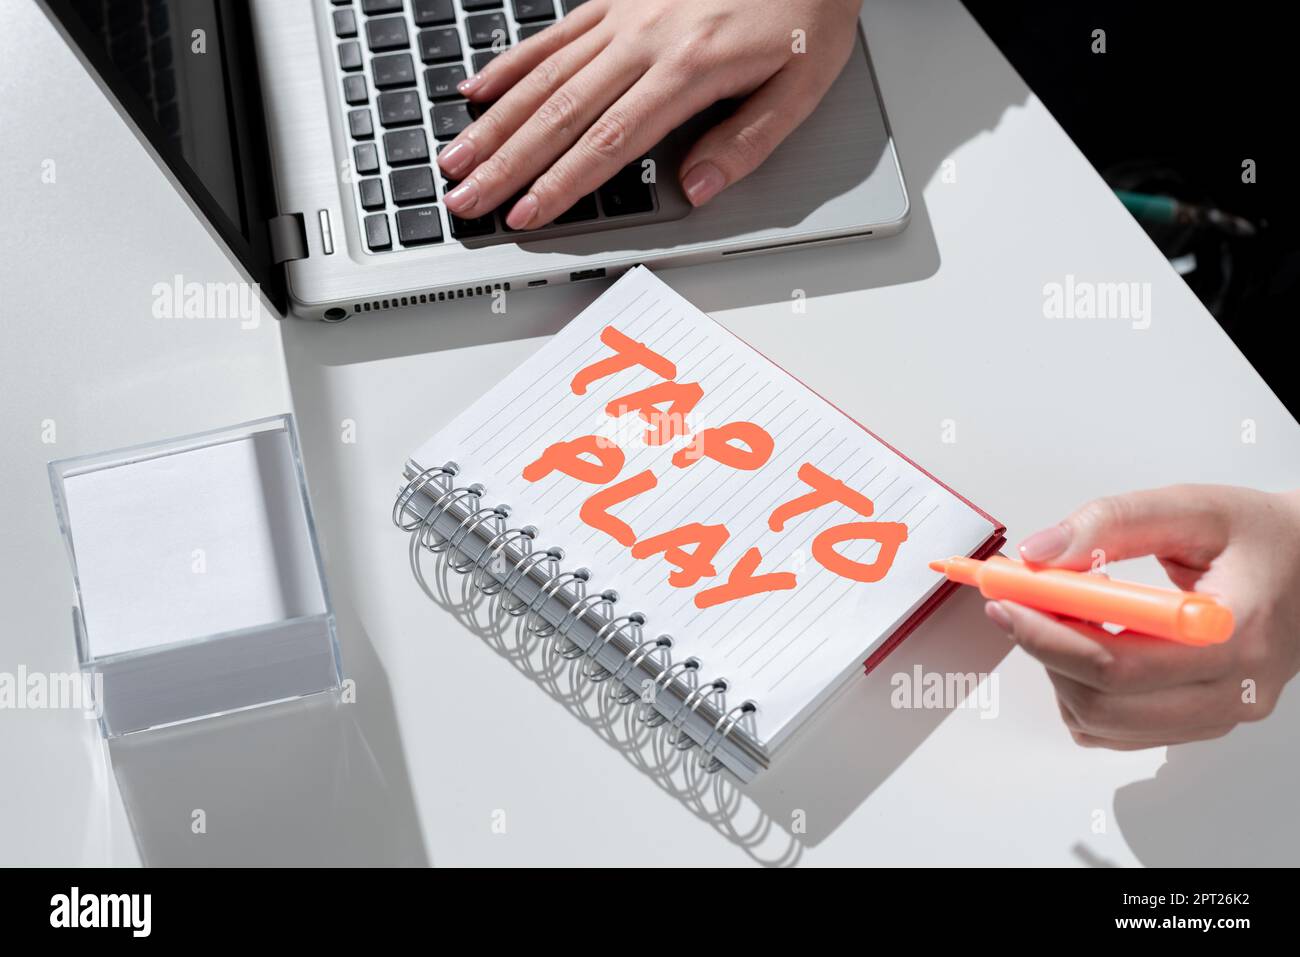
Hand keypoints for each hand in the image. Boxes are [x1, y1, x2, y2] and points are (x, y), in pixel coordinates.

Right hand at [437, 0, 862, 228]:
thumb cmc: (805, 9)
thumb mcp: (801, 86)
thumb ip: (746, 142)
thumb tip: (697, 187)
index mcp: (689, 70)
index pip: (610, 141)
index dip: (563, 184)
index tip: (528, 214)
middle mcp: (645, 40)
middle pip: (561, 113)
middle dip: (507, 163)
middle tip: (466, 200)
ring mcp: (625, 14)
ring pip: (545, 76)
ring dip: (495, 122)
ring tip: (457, 158)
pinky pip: (554, 34)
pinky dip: (512, 63)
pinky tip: (477, 89)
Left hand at [984, 485, 1299, 748]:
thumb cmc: (1261, 537)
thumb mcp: (1190, 508)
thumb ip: (1110, 522)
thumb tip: (1039, 553)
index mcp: (1234, 635)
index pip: (1119, 665)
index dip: (1048, 636)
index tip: (1007, 601)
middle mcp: (1231, 690)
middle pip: (1103, 702)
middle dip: (1044, 649)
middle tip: (1019, 602)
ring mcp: (1218, 715)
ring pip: (1102, 723)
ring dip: (1060, 670)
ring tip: (1068, 613)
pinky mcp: (1200, 722)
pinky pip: (1116, 729)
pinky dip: (1082, 689)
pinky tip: (1090, 640)